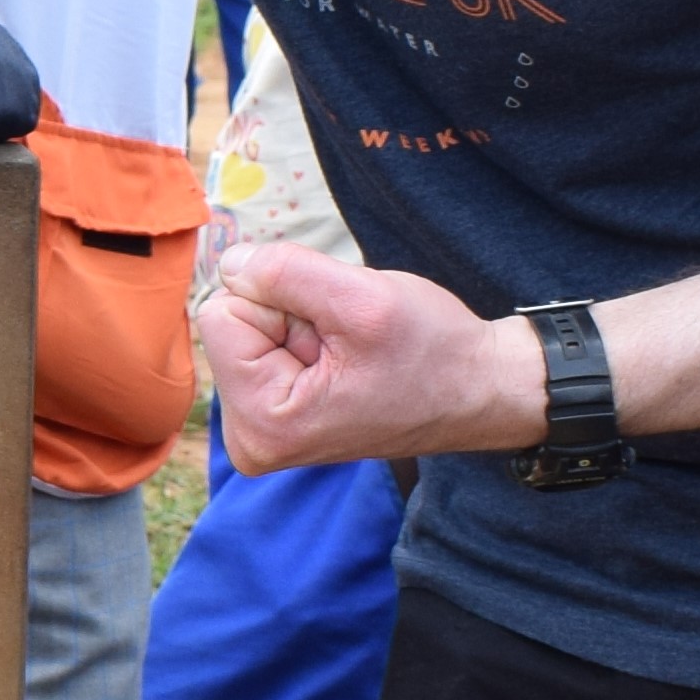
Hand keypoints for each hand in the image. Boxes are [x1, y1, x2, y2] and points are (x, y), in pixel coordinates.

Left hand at [199, 241, 539, 472]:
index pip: (219, 314)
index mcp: (260, 423)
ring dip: (304, 322)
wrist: (481, 388)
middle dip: (292, 314)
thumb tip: (228, 262)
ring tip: (353, 351)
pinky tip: (348, 358)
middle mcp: (248, 437)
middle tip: (351, 343)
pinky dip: (309, 333)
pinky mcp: (275, 411)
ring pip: (253, 326)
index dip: (281, 303)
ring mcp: (261, 426)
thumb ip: (283, 273)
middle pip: (232, 321)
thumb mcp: (361, 299)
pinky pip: (268, 340)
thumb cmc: (433, 352)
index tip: (337, 334)